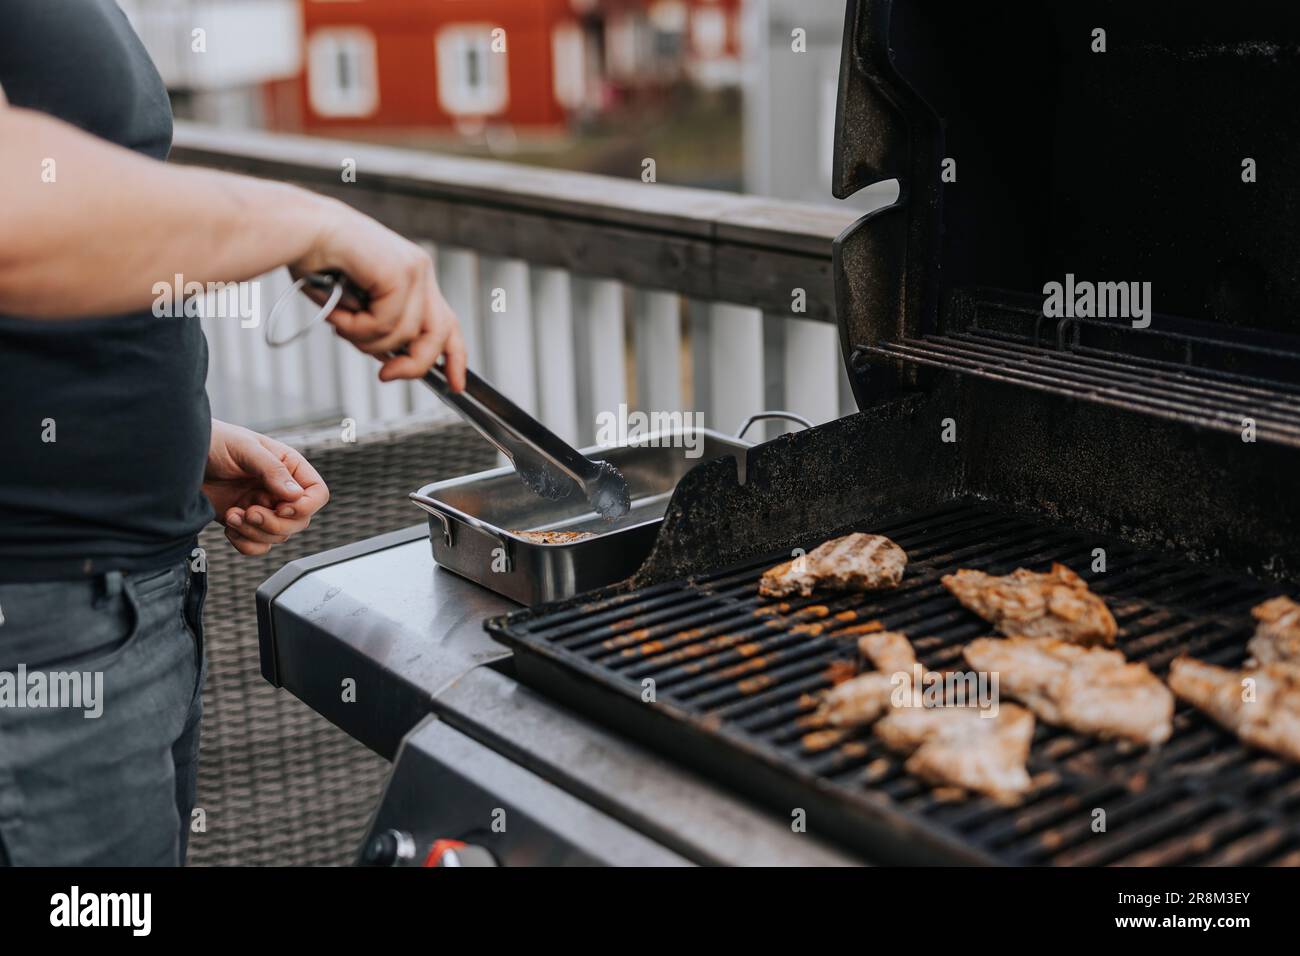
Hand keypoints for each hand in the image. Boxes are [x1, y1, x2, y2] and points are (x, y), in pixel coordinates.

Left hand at [203, 420, 329, 555]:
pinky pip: (257, 545)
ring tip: (232, 515)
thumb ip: (272, 470)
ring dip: (254, 532)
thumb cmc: (213, 441)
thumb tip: (296, 495)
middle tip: (250, 512)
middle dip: (274, 523)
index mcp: (288, 467)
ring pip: (278, 536)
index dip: (305, 506)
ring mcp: (262, 507)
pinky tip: (229, 526)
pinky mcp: (243, 522)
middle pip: (299, 521)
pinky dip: (244, 543)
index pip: (316, 493)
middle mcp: (278, 489)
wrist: (177, 456)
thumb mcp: (244, 448)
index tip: (282, 508)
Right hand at [290, 200, 467, 388]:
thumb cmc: (317, 261)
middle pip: (439, 334)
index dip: (454, 357)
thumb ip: (380, 330)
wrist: (297, 229)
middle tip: (385, 376)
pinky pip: (386, 323)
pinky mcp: (399, 272)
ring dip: (366, 340)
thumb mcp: (356, 306)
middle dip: (415, 364)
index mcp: (413, 276)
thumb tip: (393, 362)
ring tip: (339, 322)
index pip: (447, 322)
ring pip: (405, 334)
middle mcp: (419, 270)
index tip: (455, 385)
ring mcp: (413, 269)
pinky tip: (337, 311)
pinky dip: (356, 327)